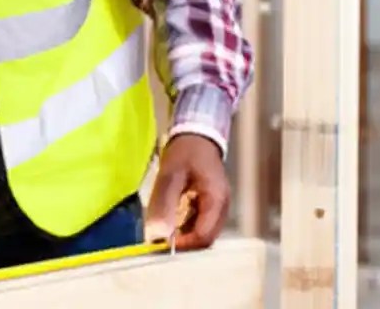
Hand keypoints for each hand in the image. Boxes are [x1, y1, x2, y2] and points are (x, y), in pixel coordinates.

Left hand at [144, 133, 228, 250]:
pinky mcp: (212, 203)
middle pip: (205, 238)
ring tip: (162, 230)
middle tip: (160, 239)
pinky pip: (201, 222)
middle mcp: (222, 207)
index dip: (183, 244)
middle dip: (183, 242)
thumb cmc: (185, 151)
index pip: (204, 236)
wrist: (197, 134)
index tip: (161, 242)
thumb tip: (157, 234)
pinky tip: (170, 220)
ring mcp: (219, 206)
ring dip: (184, 235)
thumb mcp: (170, 175)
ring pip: (203, 231)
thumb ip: (164, 204)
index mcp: (216, 201)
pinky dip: (186, 225)